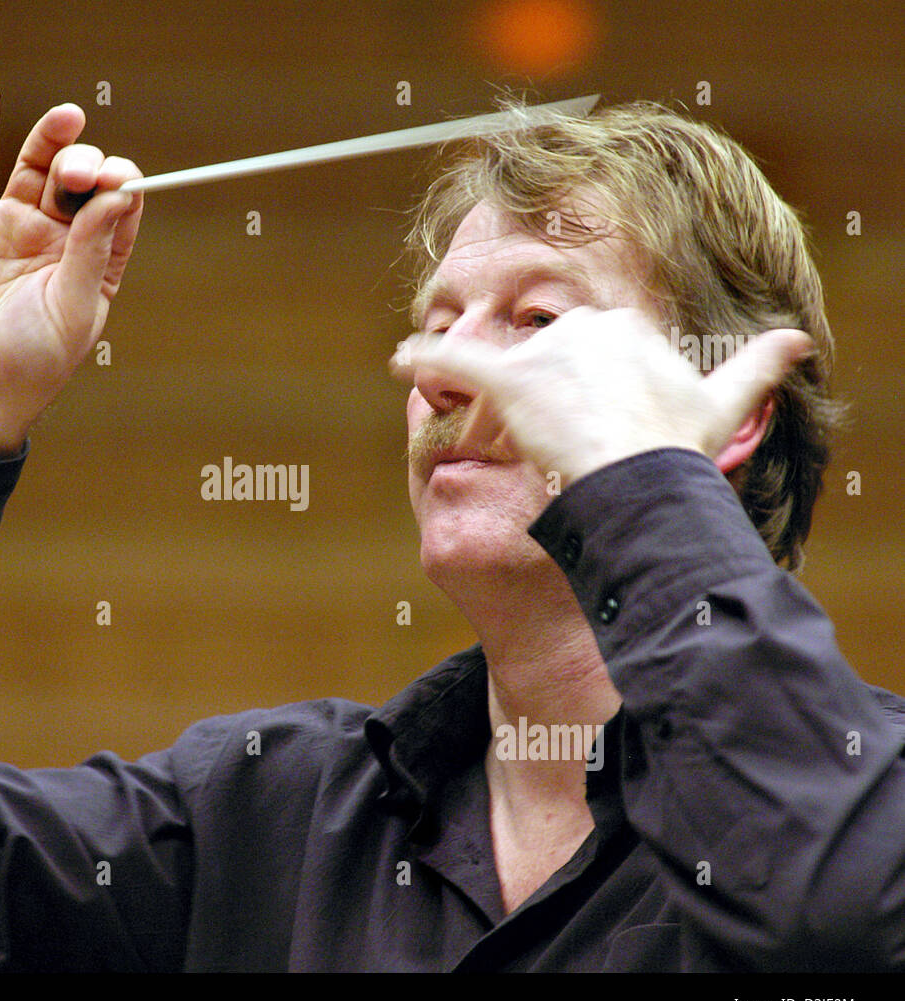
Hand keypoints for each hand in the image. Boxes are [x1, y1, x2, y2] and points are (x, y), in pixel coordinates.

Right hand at [0, 81, 143, 458]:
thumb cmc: (28, 366)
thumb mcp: (73, 310)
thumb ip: (93, 249)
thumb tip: (121, 193)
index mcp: (95, 265)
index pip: (119, 208)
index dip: (122, 185)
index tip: (117, 182)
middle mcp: (58, 241)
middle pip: (81, 181)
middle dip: (87, 166)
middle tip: (80, 173)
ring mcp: (13, 229)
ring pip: (38, 168)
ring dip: (53, 139)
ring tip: (68, 117)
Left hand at [392, 307, 814, 487]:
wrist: (646, 477)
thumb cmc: (681, 448)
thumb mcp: (725, 403)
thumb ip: (757, 366)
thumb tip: (798, 339)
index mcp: (626, 330)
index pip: (585, 350)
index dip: (579, 387)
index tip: (586, 418)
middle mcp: (583, 329)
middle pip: (542, 360)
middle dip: (542, 394)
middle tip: (553, 438)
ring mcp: (546, 354)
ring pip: (502, 369)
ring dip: (490, 393)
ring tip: (491, 420)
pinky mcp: (511, 379)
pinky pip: (454, 362)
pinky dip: (423, 359)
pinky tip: (396, 360)